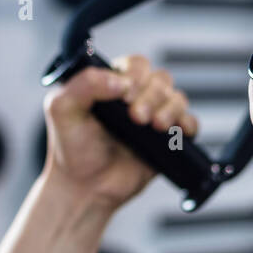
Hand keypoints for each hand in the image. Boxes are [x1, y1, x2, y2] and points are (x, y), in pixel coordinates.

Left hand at [41, 55, 199, 210]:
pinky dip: (187, 124)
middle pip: (161, 79)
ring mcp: (154, 118)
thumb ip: (83, 84)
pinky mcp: (168, 140)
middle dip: (152, 96)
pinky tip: (173, 132)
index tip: (124, 96)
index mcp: (112, 83)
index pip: (136, 65)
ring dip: (170, 108)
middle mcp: (136, 97)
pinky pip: (190, 123)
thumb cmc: (71, 149)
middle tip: (136, 117)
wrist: (86, 188)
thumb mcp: (62, 109)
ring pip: (177, 97)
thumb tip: (119, 81)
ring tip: (154, 126)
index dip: (135, 76)